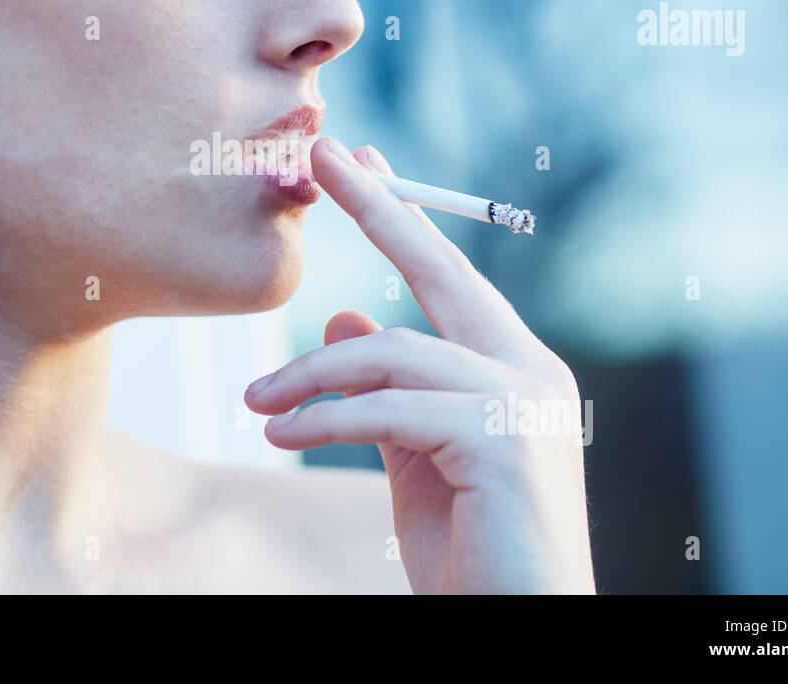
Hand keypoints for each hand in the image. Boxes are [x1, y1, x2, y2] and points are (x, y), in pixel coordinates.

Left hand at [245, 137, 594, 593]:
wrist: (519, 629)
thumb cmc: (471, 550)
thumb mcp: (414, 456)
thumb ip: (385, 389)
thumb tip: (343, 316)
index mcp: (514, 368)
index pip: (449, 275)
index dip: (400, 215)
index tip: (358, 164)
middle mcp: (530, 371)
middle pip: (442, 269)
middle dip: (379, 207)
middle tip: (321, 158)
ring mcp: (524, 404)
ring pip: (394, 352)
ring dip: (311, 374)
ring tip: (256, 405)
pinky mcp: (503, 443)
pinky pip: (392, 411)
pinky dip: (327, 420)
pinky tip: (281, 437)